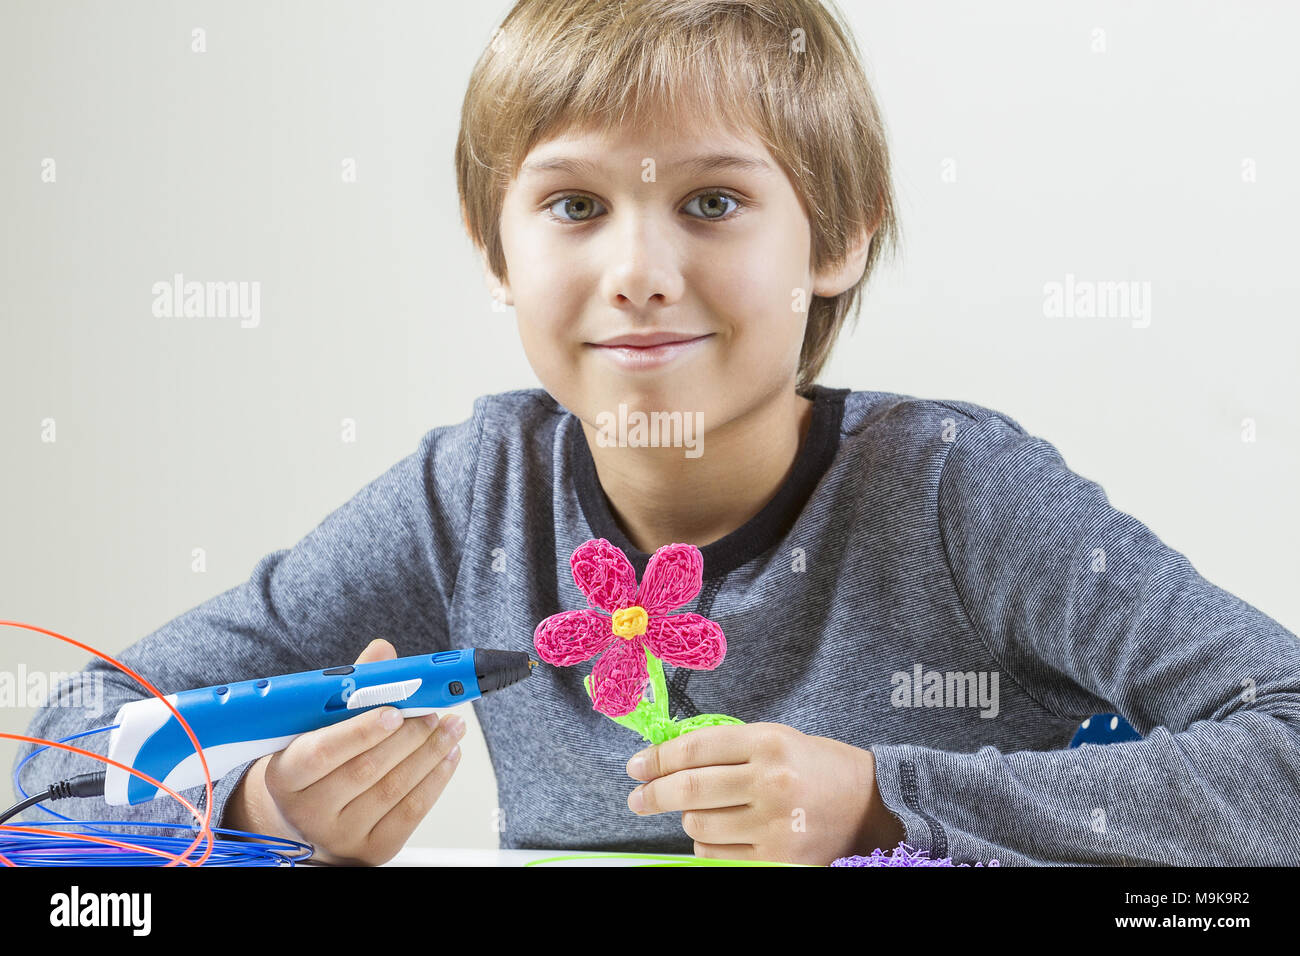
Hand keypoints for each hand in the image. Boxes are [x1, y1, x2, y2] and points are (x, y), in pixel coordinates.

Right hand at [224, 638, 466, 864]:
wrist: (306, 820)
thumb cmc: (315, 762)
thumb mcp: (316, 725)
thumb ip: (349, 688)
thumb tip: (382, 651)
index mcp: (285, 775)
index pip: (321, 753)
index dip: (360, 731)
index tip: (394, 710)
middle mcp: (308, 812)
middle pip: (366, 771)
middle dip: (408, 736)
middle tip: (434, 711)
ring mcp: (341, 836)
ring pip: (394, 790)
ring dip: (430, 753)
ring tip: (451, 727)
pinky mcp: (372, 850)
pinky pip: (411, 812)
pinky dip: (436, 779)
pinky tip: (448, 755)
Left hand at [625, 722, 904, 864]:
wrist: (873, 805)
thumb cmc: (817, 766)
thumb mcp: (777, 739)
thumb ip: (726, 747)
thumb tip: (667, 758)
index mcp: (769, 743)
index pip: (695, 749)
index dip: (658, 758)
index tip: (637, 767)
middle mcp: (771, 782)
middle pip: (690, 790)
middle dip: (653, 794)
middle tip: (637, 798)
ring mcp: (775, 825)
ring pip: (700, 826)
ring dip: (690, 820)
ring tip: (703, 813)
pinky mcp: (778, 859)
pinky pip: (716, 857)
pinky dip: (708, 846)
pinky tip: (722, 835)